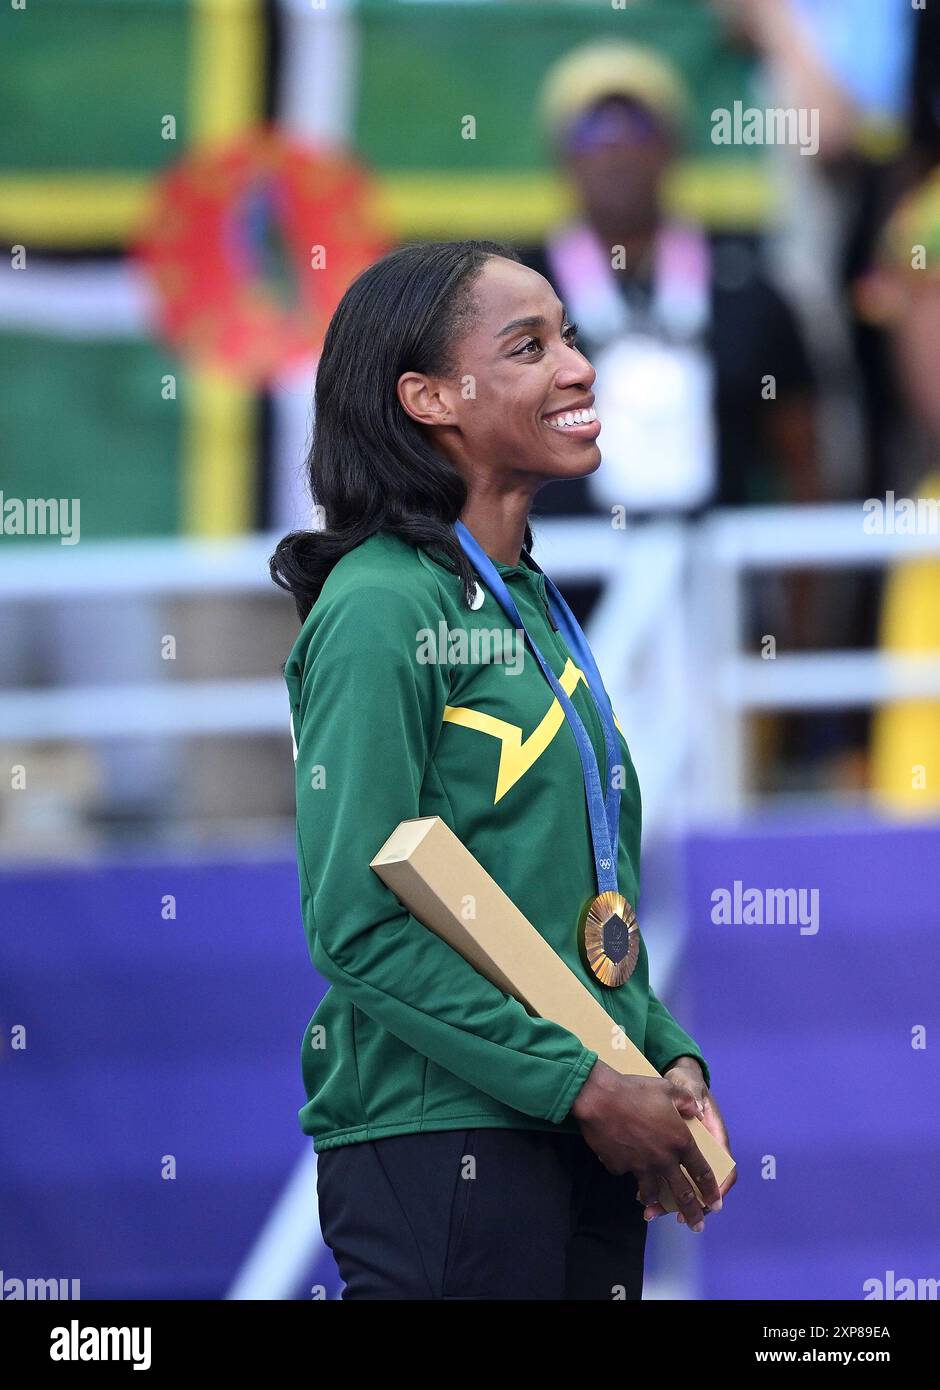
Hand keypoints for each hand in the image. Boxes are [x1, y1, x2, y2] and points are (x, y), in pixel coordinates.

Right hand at [572, 1059, 721, 1232]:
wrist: (599, 1097)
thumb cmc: (636, 1090)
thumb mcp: (668, 1089)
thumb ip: (686, 1101)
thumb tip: (695, 1109)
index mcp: (680, 1141)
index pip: (702, 1172)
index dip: (711, 1190)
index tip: (715, 1204)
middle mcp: (663, 1159)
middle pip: (682, 1193)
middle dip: (692, 1213)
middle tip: (696, 1226)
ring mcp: (640, 1166)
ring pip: (651, 1192)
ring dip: (655, 1199)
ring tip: (654, 1204)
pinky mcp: (619, 1166)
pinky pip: (625, 1172)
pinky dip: (626, 1169)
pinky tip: (621, 1161)